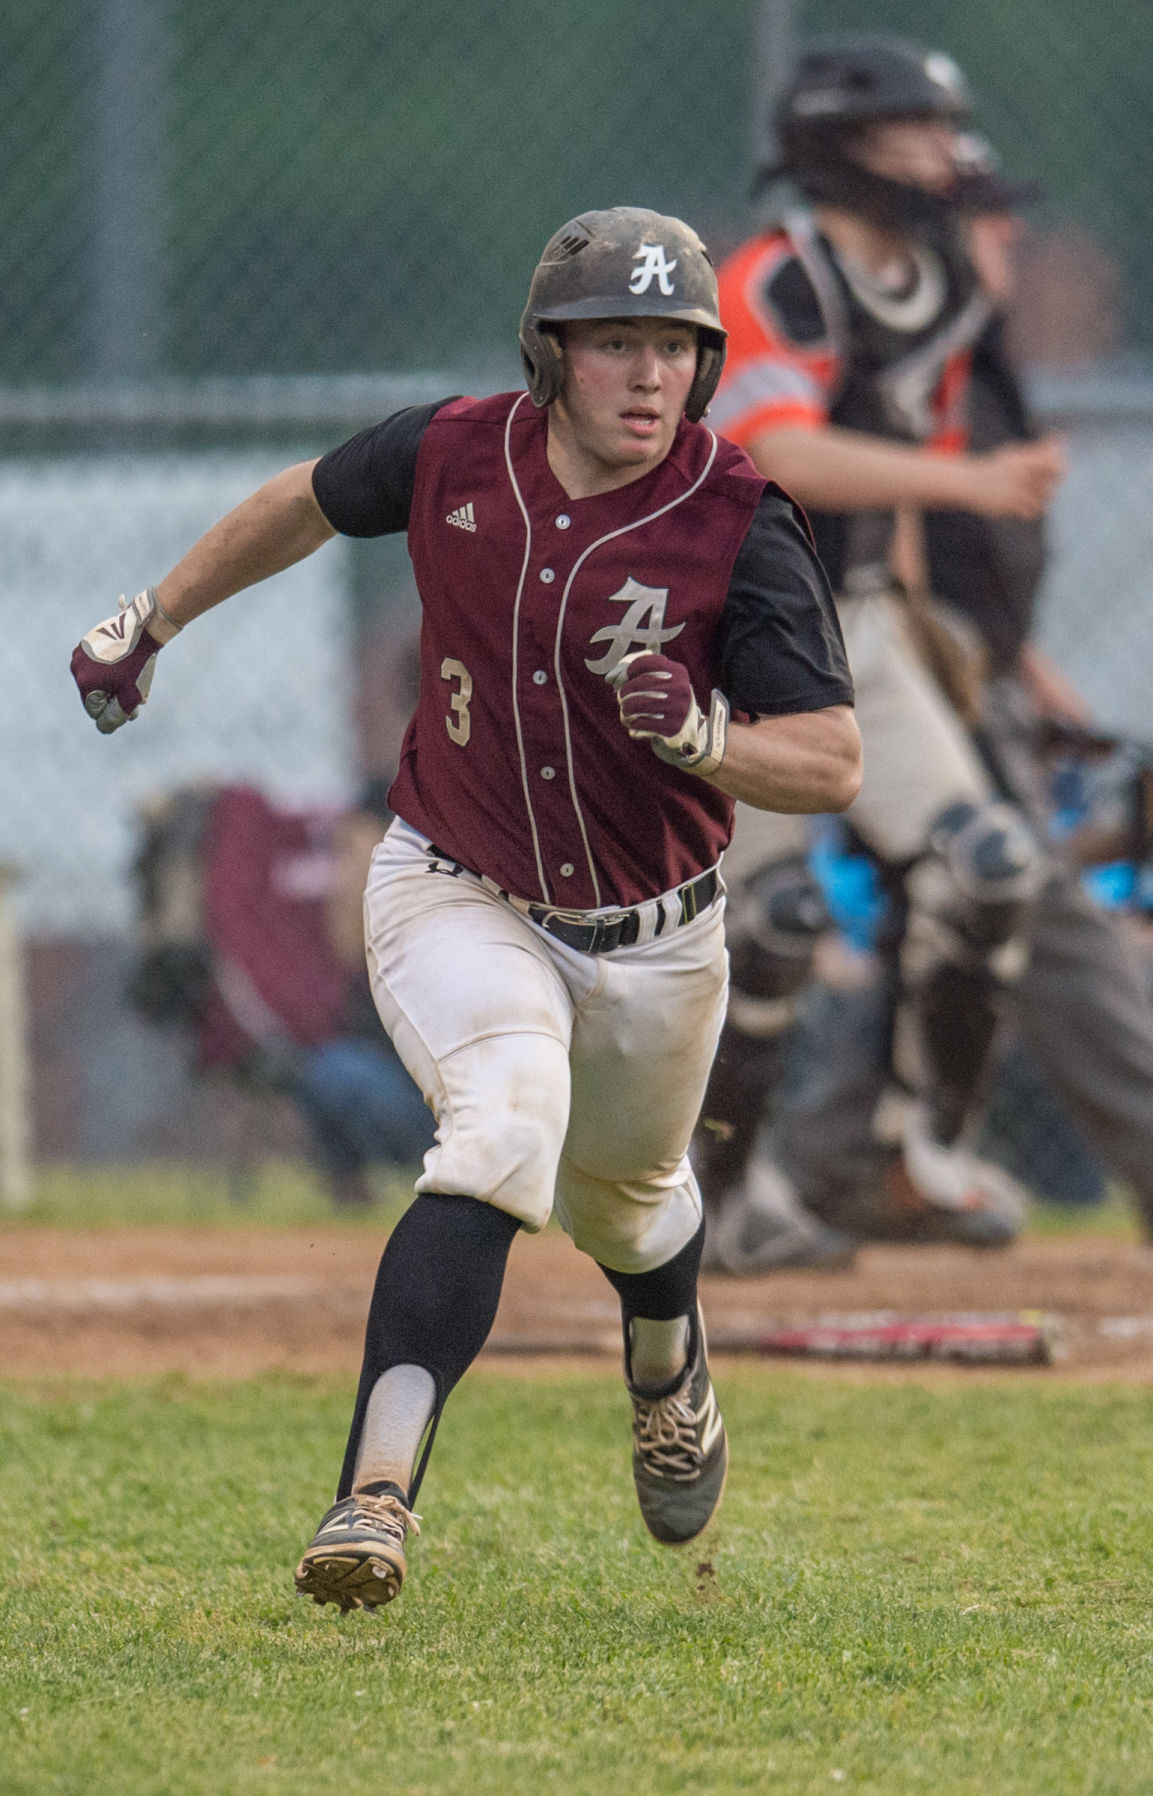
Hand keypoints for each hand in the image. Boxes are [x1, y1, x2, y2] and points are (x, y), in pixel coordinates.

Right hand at [70, 589, 173, 733]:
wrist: (142, 629)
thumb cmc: (138, 664)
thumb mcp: (130, 696)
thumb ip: (116, 716)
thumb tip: (104, 728)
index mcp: (84, 683)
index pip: (95, 712)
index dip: (114, 712)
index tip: (131, 704)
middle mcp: (76, 668)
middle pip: (94, 695)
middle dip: (113, 697)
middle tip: (135, 691)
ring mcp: (80, 654)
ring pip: (95, 679)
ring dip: (112, 683)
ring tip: (131, 675)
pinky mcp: (87, 643)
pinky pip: (95, 664)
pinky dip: (108, 668)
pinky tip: (125, 662)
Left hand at [607, 652, 727, 773]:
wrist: (688, 732)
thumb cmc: (667, 702)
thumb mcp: (662, 682)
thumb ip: (637, 674)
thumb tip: (610, 677)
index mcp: (678, 672)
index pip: (645, 663)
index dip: (629, 670)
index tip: (627, 678)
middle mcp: (680, 688)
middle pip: (637, 685)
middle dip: (624, 693)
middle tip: (622, 699)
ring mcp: (677, 709)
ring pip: (634, 706)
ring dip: (625, 712)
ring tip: (626, 714)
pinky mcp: (671, 729)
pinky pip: (639, 725)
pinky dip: (633, 726)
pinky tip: (635, 726)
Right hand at [962, 435, 1065, 519]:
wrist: (969, 484)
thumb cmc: (995, 468)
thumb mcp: (1015, 455)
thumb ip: (1038, 449)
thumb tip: (1060, 437)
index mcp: (1022, 459)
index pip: (1052, 462)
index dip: (1059, 465)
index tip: (1055, 470)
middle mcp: (1019, 475)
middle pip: (1051, 483)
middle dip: (1051, 484)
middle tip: (1044, 484)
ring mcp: (1012, 492)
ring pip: (1042, 499)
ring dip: (1041, 498)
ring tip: (1032, 495)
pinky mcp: (1006, 507)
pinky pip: (1031, 512)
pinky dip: (1031, 510)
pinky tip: (1023, 505)